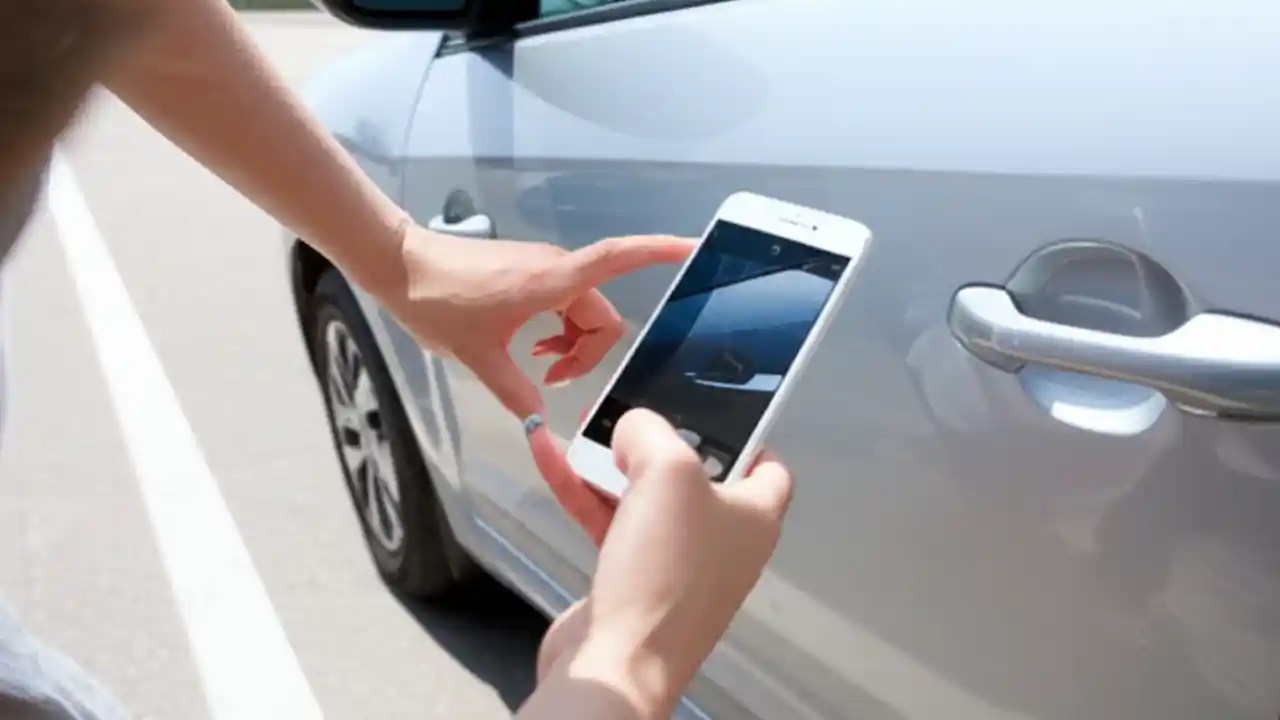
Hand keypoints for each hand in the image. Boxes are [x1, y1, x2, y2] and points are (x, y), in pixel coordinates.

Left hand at [385, 226, 692, 417]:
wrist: (399, 264)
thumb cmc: (437, 302)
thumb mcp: (477, 356)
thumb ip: (515, 391)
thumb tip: (541, 423)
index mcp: (550, 281)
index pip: (617, 258)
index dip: (659, 252)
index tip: (695, 249)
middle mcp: (556, 268)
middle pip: (603, 314)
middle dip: (591, 350)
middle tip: (553, 377)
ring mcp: (544, 267)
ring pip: (586, 311)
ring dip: (575, 342)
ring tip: (540, 365)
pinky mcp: (531, 271)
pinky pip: (567, 302)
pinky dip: (562, 329)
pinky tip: (535, 348)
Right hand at [525, 409, 793, 717]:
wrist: (619, 661)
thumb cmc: (664, 565)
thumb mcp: (668, 471)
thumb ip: (651, 431)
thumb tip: (631, 431)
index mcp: (755, 517)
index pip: (767, 466)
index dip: (744, 434)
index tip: (707, 409)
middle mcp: (723, 542)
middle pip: (695, 476)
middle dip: (659, 441)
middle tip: (629, 412)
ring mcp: (676, 566)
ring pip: (645, 498)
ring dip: (611, 462)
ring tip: (583, 426)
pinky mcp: (631, 582)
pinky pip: (610, 522)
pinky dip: (583, 490)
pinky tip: (549, 457)